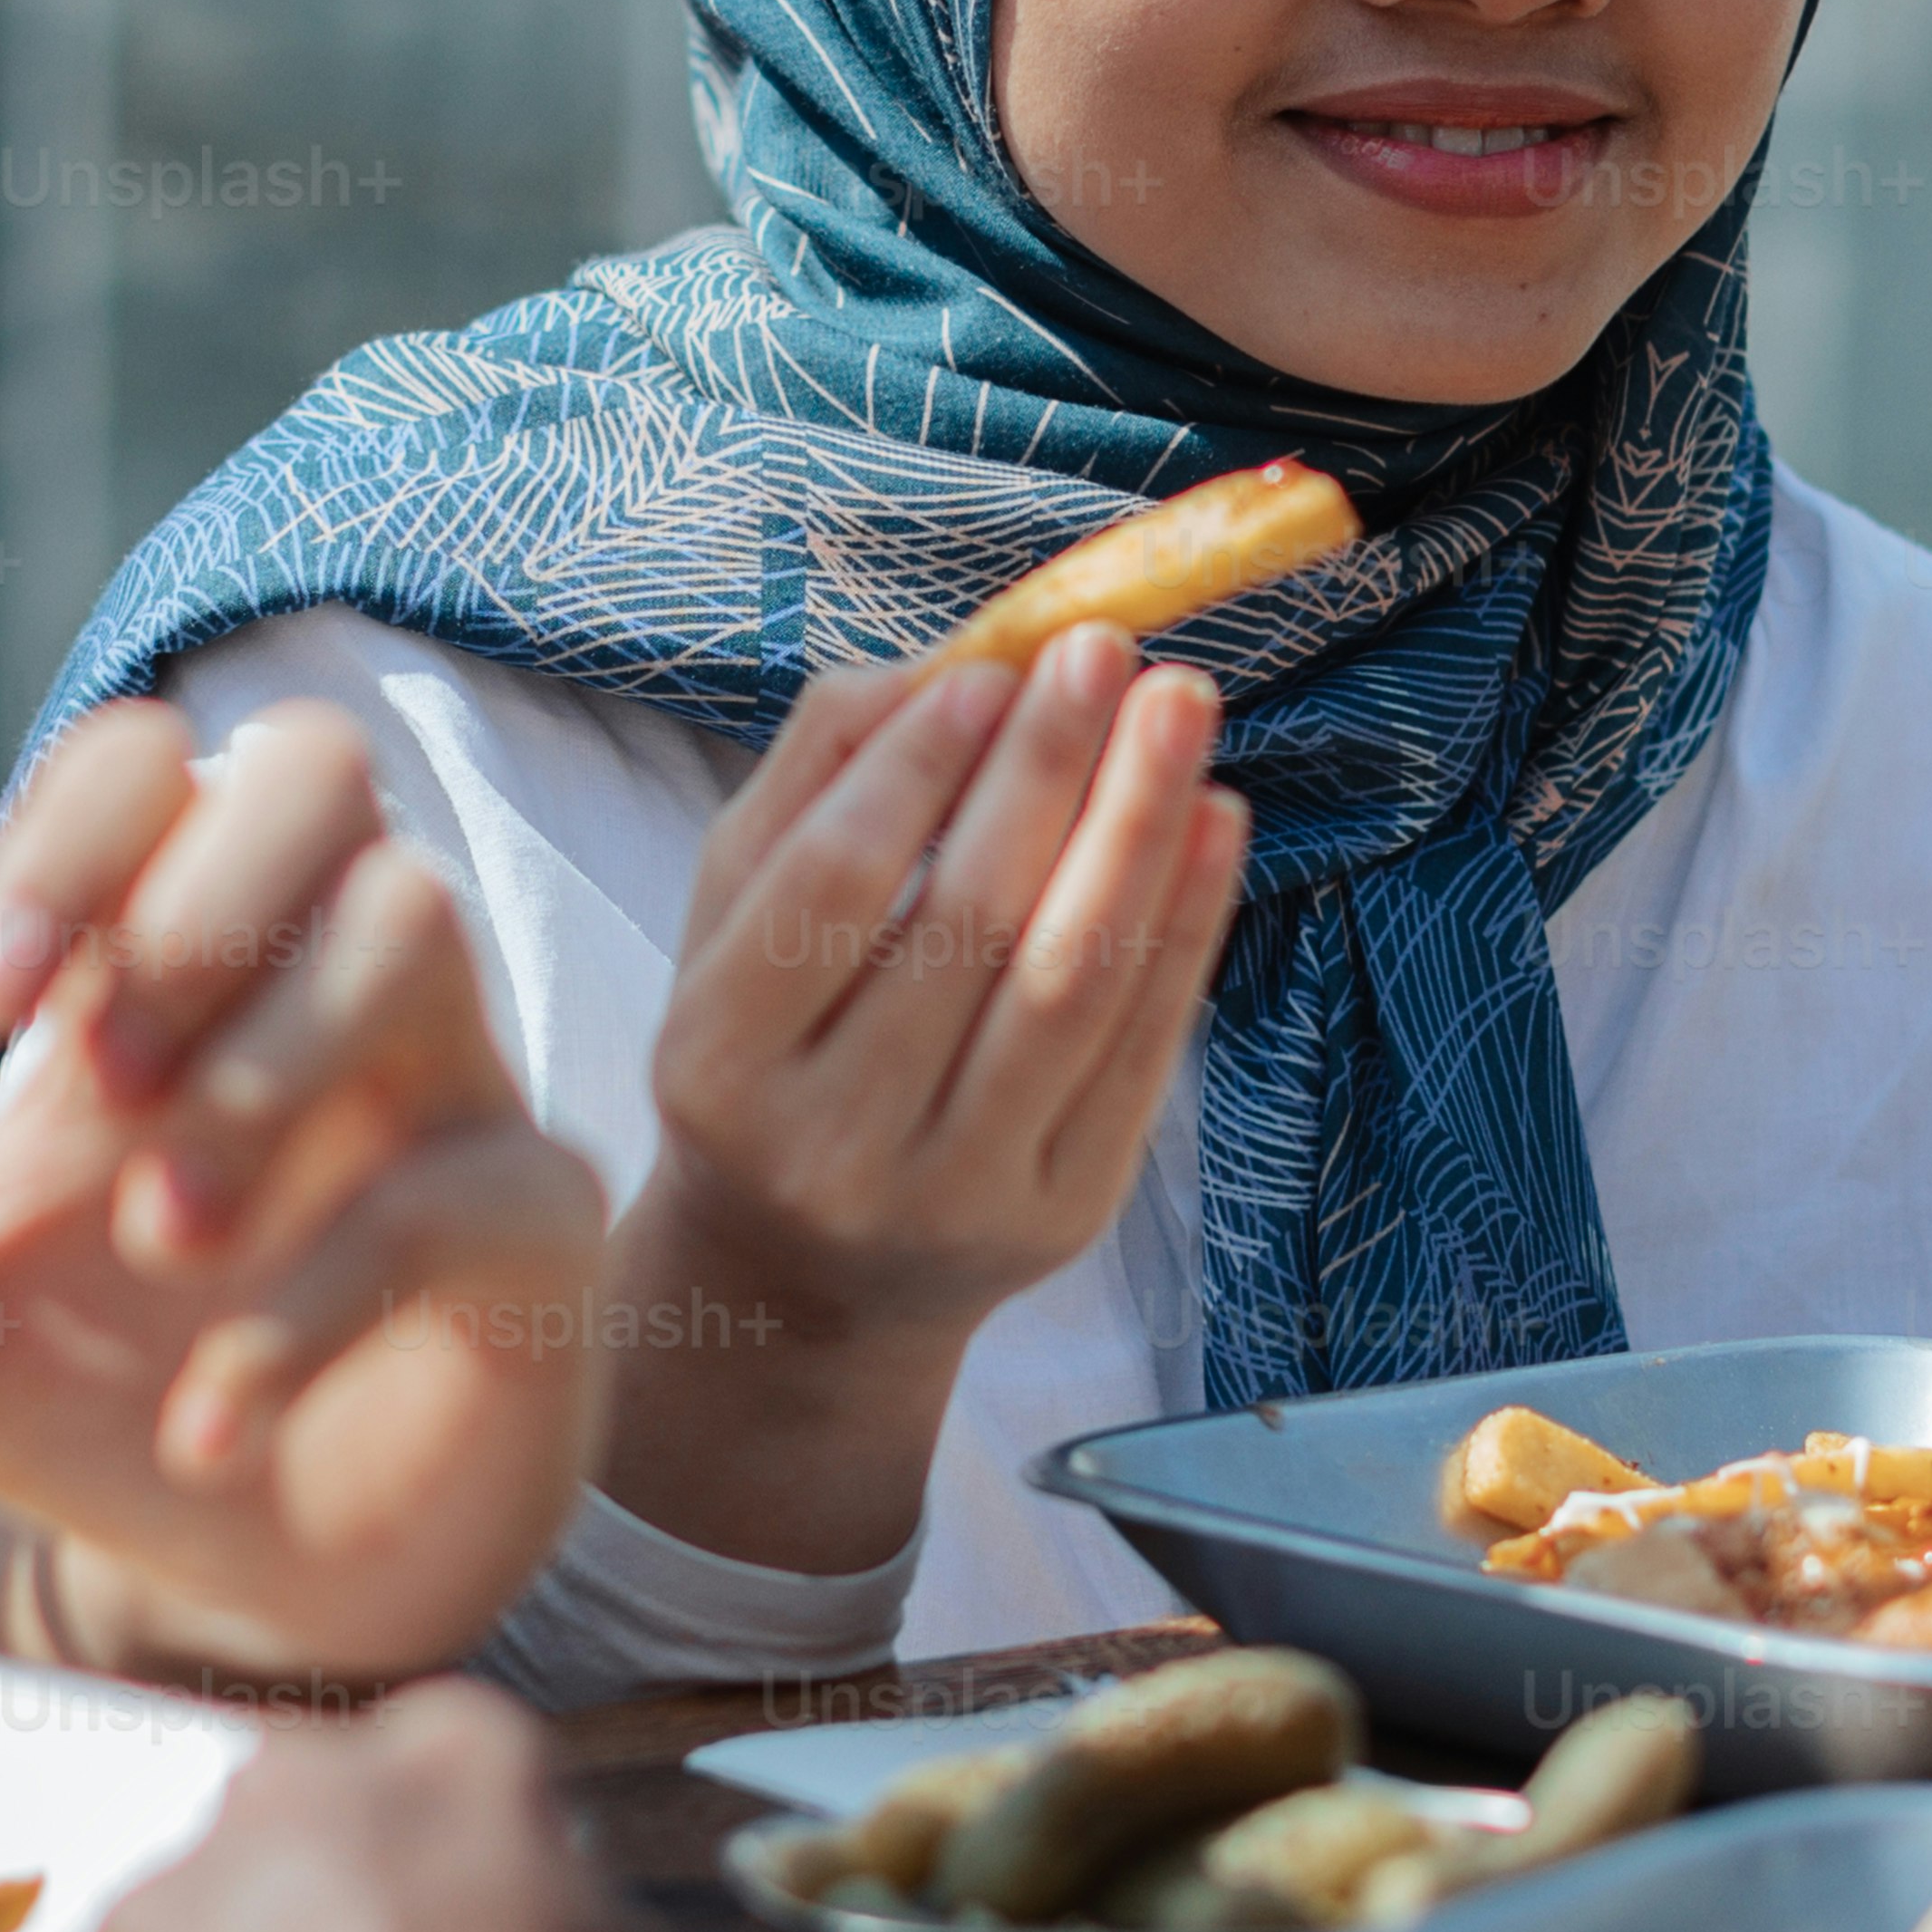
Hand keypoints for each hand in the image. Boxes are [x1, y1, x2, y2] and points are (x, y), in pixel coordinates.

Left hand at [0, 703, 614, 1674]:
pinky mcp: (528, 1225)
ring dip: (258, 1070)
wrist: (215, 1565)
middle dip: (189, 903)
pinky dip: (309, 1310)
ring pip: (415, 922)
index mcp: (161, 941)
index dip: (61, 846)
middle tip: (97, 1077)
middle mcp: (318, 966)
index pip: (143, 765)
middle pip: (316, 767)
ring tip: (155, 1238)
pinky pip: (457, 1189)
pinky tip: (203, 1425)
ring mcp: (443, 1076)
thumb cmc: (67, 1372)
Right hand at [591, 634, 1241, 1569]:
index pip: (829, 887)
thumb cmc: (769, 1055)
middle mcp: (829, 1148)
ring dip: (1138, 827)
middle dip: (1048, 769)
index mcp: (716, 1063)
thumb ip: (809, 783)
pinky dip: (1189, 924)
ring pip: (1068, 985)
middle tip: (1106, 650)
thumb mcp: (732, 926)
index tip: (993, 665)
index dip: (918, 767)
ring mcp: (953, 1197)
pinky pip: (1141, 1051)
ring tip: (1180, 706)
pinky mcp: (1059, 1220)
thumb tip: (933, 665)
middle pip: (966, 929)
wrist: (803, 1281)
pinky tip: (1215, 818)